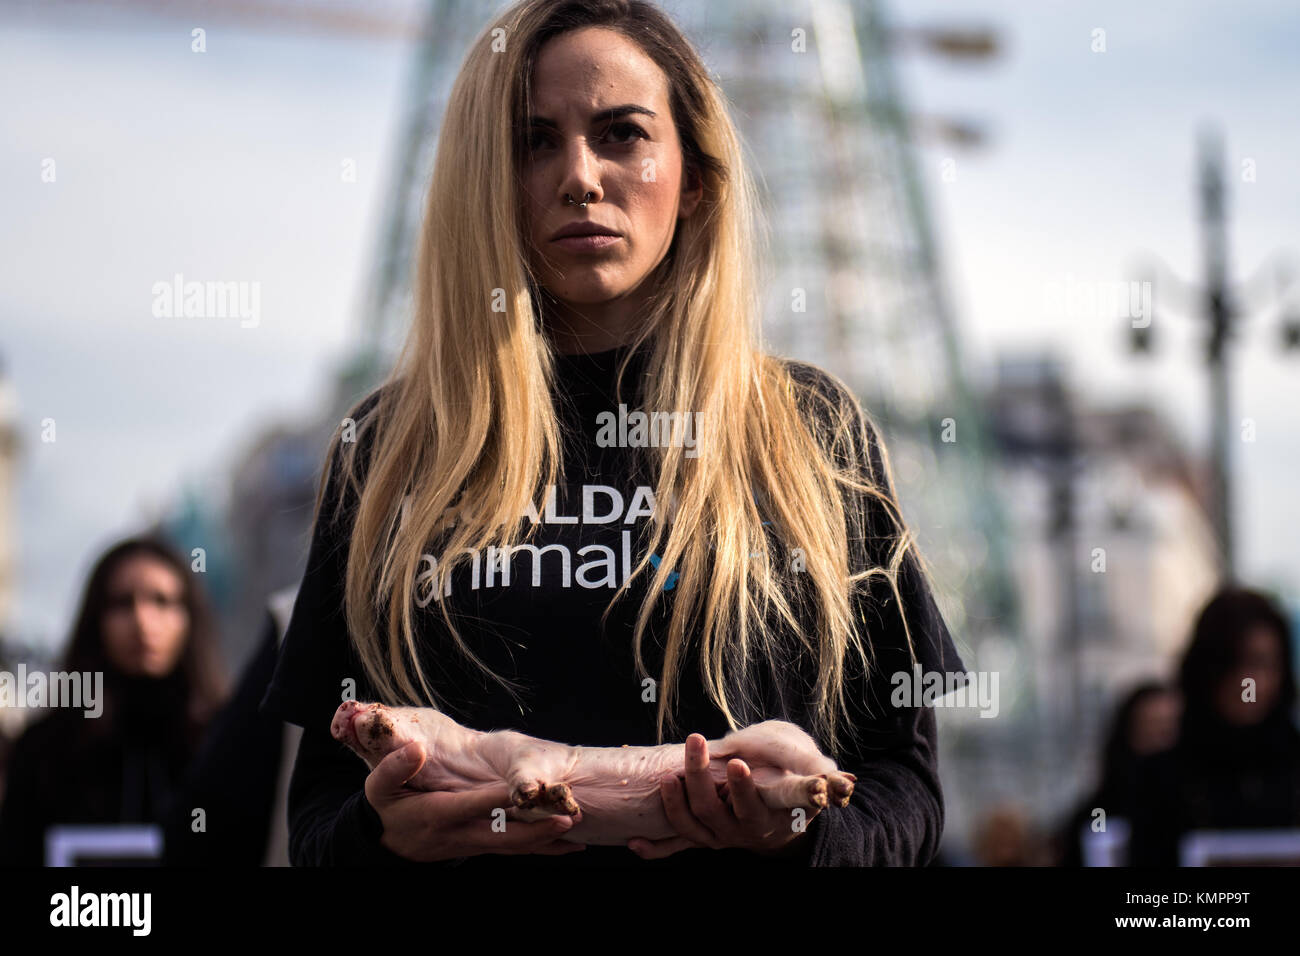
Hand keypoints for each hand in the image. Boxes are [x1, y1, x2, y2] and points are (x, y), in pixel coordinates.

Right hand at [366, 741, 586, 861]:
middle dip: (535, 830)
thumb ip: (395, 767)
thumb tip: (416, 748)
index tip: (524, 792)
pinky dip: (540, 848)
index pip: (471, 806)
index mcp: (437, 815)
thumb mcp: (379, 788)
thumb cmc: (387, 807)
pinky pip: (514, 850)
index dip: (497, 800)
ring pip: (512, 847)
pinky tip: (567, 845)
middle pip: (502, 836)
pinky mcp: (481, 846)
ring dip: (544, 841)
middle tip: (567, 818)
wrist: (387, 844)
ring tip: (576, 832)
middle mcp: (459, 834)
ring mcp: (472, 844)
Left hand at [627, 733, 820, 859]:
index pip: (765, 802)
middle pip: (720, 809)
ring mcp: (721, 833)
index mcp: (774, 809)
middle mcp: (746, 827)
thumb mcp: (809, 767)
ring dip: (678, 805)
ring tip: (669, 779)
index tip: (738, 766)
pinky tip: (635, 845)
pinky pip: (677, 846)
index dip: (748, 788)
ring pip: (695, 825)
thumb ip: (820, 776)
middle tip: (696, 743)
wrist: (779, 812)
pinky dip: (656, 849)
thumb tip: (845, 783)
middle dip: (702, 777)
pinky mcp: (703, 834)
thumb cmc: (790, 776)